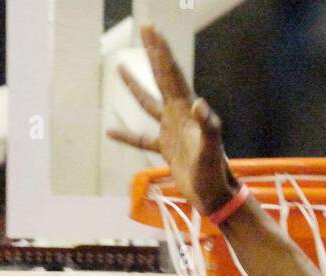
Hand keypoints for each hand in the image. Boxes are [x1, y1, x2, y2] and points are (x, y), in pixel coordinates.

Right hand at [108, 23, 238, 216]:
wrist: (214, 196)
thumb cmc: (215, 173)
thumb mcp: (211, 149)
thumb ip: (208, 125)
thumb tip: (198, 102)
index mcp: (187, 110)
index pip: (171, 74)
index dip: (161, 51)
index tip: (152, 30)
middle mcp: (178, 115)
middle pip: (162, 77)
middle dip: (154, 53)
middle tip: (146, 29)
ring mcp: (171, 131)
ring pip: (148, 103)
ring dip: (135, 86)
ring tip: (120, 68)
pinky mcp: (166, 149)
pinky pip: (141, 139)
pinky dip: (126, 136)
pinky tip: (110, 131)